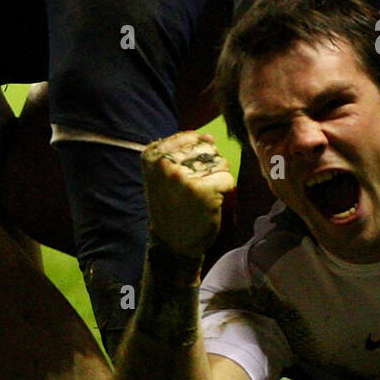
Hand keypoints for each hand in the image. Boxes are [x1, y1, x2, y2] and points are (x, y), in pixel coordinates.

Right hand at [142, 131, 235, 258]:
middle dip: (209, 167)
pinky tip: (211, 202)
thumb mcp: (168, 174)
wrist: (172, 243)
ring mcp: (182, 176)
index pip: (191, 137)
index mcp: (152, 155)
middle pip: (207, 148)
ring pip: (219, 162)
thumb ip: (186, 151)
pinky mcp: (202, 190)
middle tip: (194, 189)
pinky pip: (227, 178)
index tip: (185, 177)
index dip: (197, 157)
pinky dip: (225, 190)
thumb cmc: (172, 206)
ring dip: (217, 178)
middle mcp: (164, 162)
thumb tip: (209, 136)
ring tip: (201, 195)